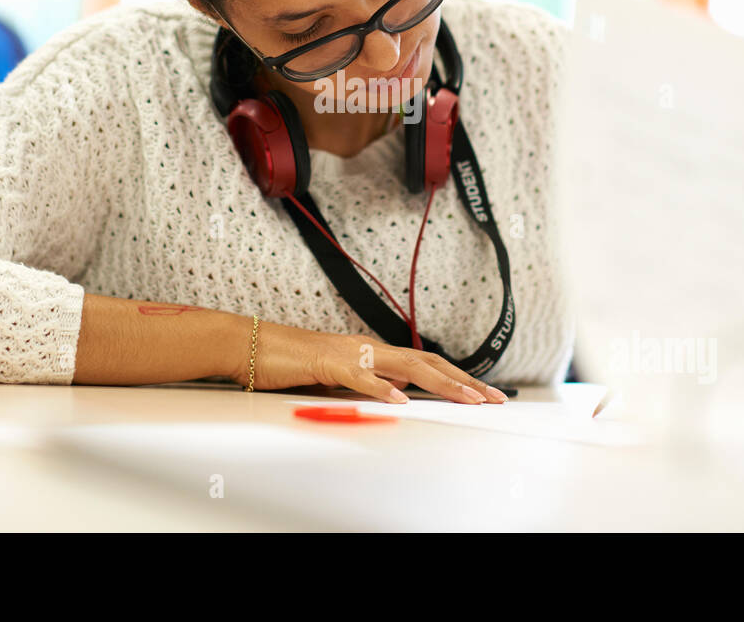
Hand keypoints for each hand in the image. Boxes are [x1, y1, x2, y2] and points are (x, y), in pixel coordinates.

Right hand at [230, 321, 507, 403]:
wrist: (248, 344)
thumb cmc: (288, 362)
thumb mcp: (337, 377)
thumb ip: (368, 382)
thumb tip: (399, 391)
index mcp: (370, 352)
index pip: (423, 363)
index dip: (455, 377)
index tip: (483, 393)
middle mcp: (366, 348)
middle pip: (426, 361)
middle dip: (463, 381)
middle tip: (494, 398)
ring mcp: (349, 354)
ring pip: (405, 366)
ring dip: (439, 383)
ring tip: (467, 398)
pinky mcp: (326, 364)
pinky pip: (359, 377)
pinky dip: (382, 388)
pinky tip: (401, 400)